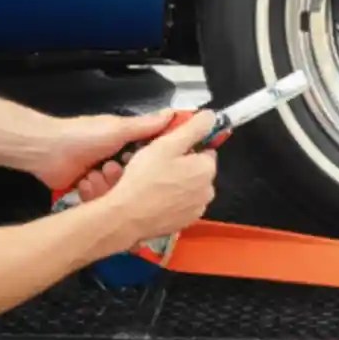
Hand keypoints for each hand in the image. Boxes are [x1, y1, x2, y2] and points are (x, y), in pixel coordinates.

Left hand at [32, 109, 174, 193]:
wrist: (46, 151)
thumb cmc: (84, 136)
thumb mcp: (118, 129)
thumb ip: (145, 125)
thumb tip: (173, 113)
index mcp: (125, 143)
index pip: (149, 156)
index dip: (154, 163)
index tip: (159, 168)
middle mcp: (115, 159)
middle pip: (134, 176)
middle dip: (126, 177)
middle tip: (115, 170)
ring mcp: (102, 175)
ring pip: (118, 189)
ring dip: (106, 184)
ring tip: (95, 175)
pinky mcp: (89, 190)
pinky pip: (101, 198)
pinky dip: (93, 192)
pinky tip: (86, 183)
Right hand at [105, 110, 218, 242]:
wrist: (126, 216)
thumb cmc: (145, 178)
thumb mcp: (167, 144)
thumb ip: (193, 128)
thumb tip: (212, 117)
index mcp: (207, 169)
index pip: (205, 150)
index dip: (185, 147)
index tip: (166, 149)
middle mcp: (208, 191)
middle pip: (196, 169)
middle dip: (180, 165)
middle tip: (155, 164)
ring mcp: (196, 209)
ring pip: (188, 187)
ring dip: (175, 182)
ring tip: (151, 181)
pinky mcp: (183, 223)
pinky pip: (180, 204)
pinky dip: (170, 200)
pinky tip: (153, 197)